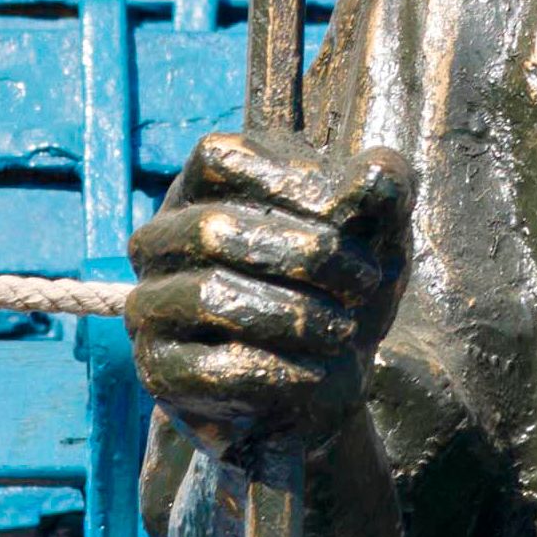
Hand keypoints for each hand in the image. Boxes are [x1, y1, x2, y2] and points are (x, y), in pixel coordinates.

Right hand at [127, 132, 409, 461]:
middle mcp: (163, 239)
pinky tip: (314, 370)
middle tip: (363, 282)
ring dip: (292, 314)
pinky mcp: (160, 369)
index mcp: (205, 185)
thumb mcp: (378, 233)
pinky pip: (206, 366)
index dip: (291, 184)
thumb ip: (384, 191)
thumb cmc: (343, 285)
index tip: (350, 219)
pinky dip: (274, 369)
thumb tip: (375, 171)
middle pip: (212, 227)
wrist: (326, 378)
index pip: (222, 158)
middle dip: (304, 255)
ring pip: (207, 295)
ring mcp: (152, 304)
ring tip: (342, 330)